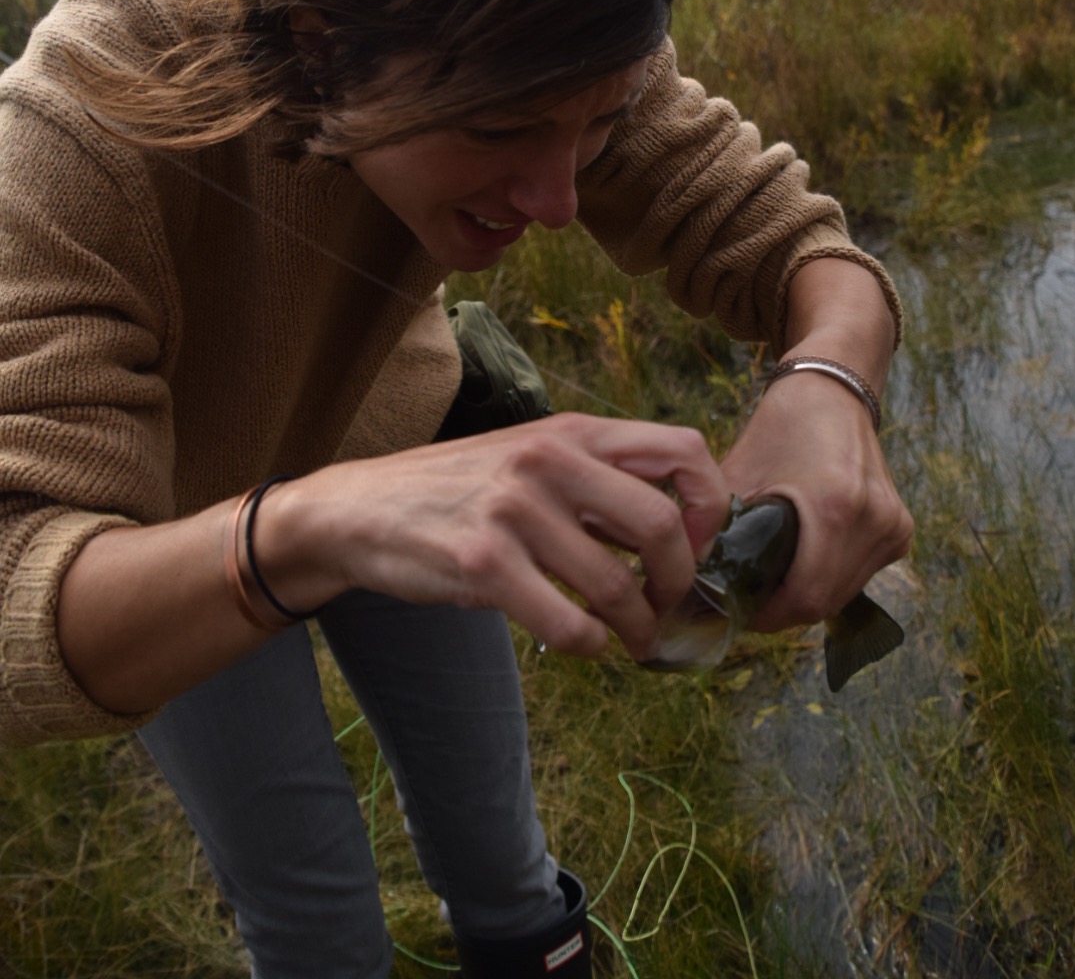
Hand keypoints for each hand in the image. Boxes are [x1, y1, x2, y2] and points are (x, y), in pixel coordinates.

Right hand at [260, 414, 729, 660]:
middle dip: (680, 582)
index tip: (695, 545)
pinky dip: (590, 646)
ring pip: (617, 587)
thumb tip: (676, 533)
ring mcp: (514, 511)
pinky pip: (568, 624)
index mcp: (572, 432)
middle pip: (660, 525)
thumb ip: (595, 481)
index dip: (708, 505)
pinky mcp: (481, 564)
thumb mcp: (531, 457)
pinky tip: (583, 644)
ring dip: (638, 629)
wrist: (362, 508)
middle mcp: (548, 461)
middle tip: (669, 606)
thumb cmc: (460, 490)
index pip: (682, 449)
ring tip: (633, 640)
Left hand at [717, 370, 912, 631]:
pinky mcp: (900, 530)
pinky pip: (858, 576)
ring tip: (767, 583)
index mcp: (836, 506)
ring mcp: (894, 528)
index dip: (765, 615)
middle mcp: (875, 521)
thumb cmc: (782, 425)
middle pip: (824, 602)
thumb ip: (719, 534)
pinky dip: (827, 578)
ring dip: (804, 596)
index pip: (803, 597)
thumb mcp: (739, 475)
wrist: (833, 389)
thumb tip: (695, 586)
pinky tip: (799, 564)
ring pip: (842, 594)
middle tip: (743, 600)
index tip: (733, 611)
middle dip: (780, 609)